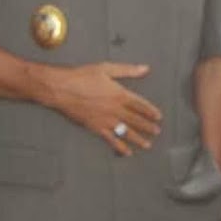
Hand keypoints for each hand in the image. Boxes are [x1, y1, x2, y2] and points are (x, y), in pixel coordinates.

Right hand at [44, 62, 161, 154]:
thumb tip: (145, 69)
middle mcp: (115, 109)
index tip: (158, 117)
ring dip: (138, 139)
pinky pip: (111, 139)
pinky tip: (127, 151)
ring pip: (126, 132)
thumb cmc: (82, 76)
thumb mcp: (106, 69)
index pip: (140, 104)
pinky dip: (120, 146)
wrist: (62, 88)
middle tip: (157, 132)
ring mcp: (106, 120)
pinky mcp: (95, 127)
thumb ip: (127, 70)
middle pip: (136, 120)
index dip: (150, 111)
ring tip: (147, 144)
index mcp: (119, 94)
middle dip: (148, 127)